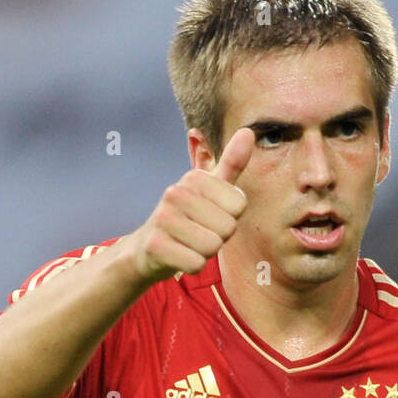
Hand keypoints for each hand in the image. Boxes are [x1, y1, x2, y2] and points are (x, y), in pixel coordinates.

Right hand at [128, 126, 253, 282]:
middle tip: (198, 233)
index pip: (239, 206)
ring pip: (212, 247)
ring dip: (205, 252)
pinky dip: (192, 265)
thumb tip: (248, 132)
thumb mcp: (211, 189)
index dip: (230, 218)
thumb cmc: (188, 217)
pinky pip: (196, 264)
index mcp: (193, 178)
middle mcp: (175, 193)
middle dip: (218, 238)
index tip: (210, 216)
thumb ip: (231, 164)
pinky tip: (179, 256)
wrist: (148, 249)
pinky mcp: (156, 246)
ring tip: (189, 244)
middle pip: (228, 227)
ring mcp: (163, 219)